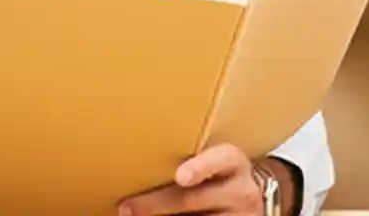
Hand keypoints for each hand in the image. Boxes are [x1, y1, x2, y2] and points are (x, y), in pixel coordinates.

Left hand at [117, 143, 261, 215]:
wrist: (243, 197)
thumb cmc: (212, 173)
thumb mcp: (207, 160)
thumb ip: (179, 160)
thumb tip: (131, 164)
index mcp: (232, 161)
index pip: (222, 158)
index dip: (201, 166)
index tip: (181, 177)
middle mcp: (242, 190)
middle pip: (193, 198)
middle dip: (154, 204)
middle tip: (125, 208)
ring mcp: (241, 215)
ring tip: (132, 215)